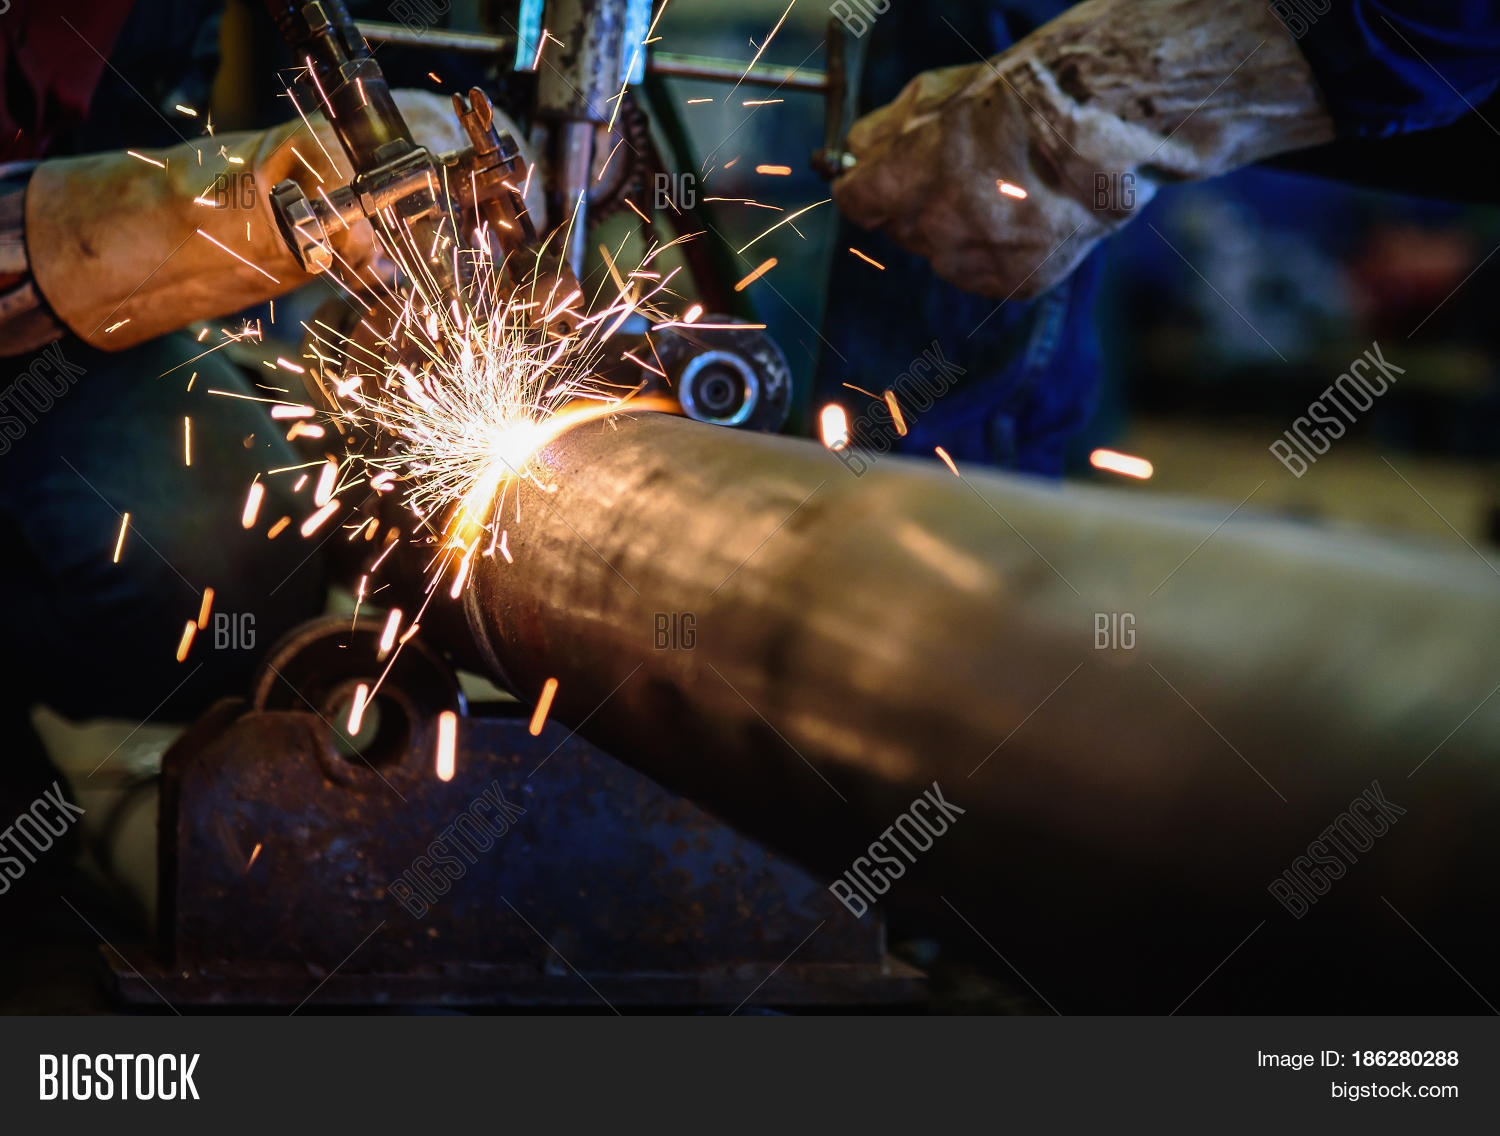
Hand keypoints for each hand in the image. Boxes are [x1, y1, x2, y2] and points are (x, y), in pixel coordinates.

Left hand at [831, 0, 1333, 300]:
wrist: (1113, 120)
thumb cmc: (1027, 93)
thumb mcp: (940, 91)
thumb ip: (885, 130)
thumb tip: (851, 158)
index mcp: (910, 179)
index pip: (858, 202)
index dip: (870, 186)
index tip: (882, 177)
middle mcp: (939, 229)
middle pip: (903, 230)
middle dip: (922, 203)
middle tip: (968, 168)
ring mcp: (981, 260)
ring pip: (946, 256)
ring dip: (963, 230)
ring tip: (1009, 187)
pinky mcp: (1020, 283)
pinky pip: (989, 273)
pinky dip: (1003, 250)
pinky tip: (1032, 212)